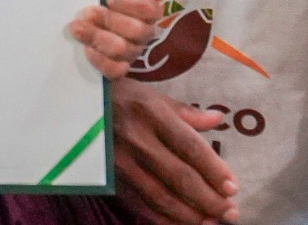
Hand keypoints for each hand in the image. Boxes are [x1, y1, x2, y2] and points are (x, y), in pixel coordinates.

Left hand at [70, 0, 166, 78]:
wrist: (84, 1)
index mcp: (150, 9)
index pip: (148, 9)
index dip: (128, 4)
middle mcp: (145, 32)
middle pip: (137, 31)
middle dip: (109, 20)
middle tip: (88, 12)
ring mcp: (132, 51)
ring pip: (122, 50)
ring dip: (97, 37)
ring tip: (78, 27)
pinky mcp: (118, 67)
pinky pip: (114, 70)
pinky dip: (99, 59)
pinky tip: (85, 48)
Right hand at [111, 80, 239, 224]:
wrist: (74, 106)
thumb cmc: (119, 96)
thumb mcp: (152, 95)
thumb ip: (186, 112)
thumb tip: (218, 119)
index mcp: (151, 113)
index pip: (189, 147)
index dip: (213, 170)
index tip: (233, 187)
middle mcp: (137, 140)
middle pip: (179, 177)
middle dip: (208, 199)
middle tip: (230, 212)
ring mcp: (121, 163)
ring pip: (160, 196)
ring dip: (189, 215)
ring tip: (211, 223)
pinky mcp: (110, 179)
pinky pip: (140, 205)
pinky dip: (163, 219)